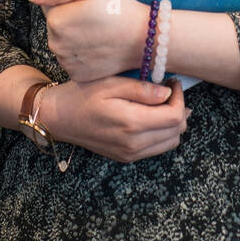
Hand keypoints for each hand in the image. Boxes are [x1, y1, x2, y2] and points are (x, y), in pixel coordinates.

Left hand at [26, 0, 146, 81]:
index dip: (68, 3)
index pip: (49, 7)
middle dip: (69, 21)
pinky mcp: (77, 75)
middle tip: (94, 19)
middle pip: (55, 27)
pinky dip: (81, 54)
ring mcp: (66, 63)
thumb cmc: (117, 10)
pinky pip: (72, 59)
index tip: (87, 5)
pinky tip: (97, 48)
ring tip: (98, 33)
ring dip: (74, 38)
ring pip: (62, 44)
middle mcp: (56, 45)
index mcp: (56, 21)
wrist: (142, 39)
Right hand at [41, 75, 190, 163]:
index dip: (180, 98)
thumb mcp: (110, 83)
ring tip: (162, 103)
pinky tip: (152, 116)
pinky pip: (157, 148)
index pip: (174, 117)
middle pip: (176, 131)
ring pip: (171, 142)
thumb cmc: (82, 96)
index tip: (173, 83)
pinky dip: (163, 133)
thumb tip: (167, 92)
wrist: (59, 118)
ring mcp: (130, 154)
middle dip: (179, 109)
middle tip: (169, 90)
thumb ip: (141, 89)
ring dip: (173, 123)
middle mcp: (133, 144)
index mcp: (131, 123)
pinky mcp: (127, 157)